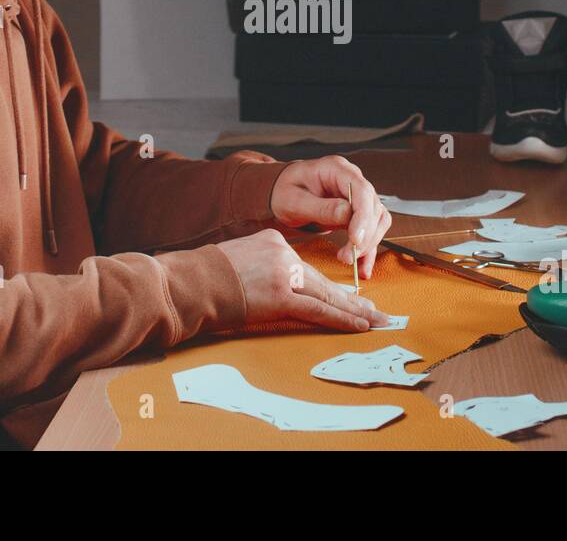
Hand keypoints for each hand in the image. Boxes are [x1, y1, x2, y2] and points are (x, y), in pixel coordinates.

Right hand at [218, 230, 390, 330]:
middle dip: (351, 299)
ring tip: (375, 319)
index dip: (330, 286)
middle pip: (322, 281)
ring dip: (354, 310)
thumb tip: (277, 285)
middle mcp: (283, 254)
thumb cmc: (206, 277)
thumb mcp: (240, 258)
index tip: (348, 295)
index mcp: (274, 243)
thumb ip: (264, 266)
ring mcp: (284, 274)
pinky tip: (359, 324)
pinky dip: (341, 318)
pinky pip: (318, 310)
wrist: (191, 282)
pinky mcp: (281, 296)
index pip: (308, 269)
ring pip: (326, 295)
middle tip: (375, 309)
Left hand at [268, 156, 392, 278]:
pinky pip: (371, 231)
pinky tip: (363, 267)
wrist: (281, 192)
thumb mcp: (294, 200)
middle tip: (347, 256)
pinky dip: (368, 250)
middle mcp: (352, 179)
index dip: (363, 216)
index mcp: (336, 169)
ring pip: (377, 220)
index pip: (361, 190)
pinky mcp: (357, 212)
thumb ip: (320, 207)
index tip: (355, 239)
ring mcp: (357, 195)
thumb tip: (346, 214)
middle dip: (364, 235)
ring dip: (368, 244)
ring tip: (349, 260)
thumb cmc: (285, 191)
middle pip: (372, 207)